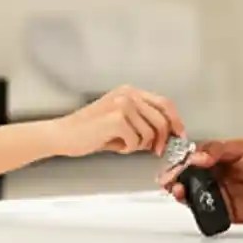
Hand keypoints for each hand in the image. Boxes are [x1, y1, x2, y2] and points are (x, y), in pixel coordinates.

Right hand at [50, 85, 185, 157]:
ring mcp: (122, 104)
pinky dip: (127, 148)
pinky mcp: (116, 118)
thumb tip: (166, 135)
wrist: (63, 134)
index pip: (164, 103)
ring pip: (149, 133)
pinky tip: (113, 144)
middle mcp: (127, 94)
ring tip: (121, 143)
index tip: (179, 134)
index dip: (175, 120)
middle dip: (162, 139)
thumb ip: (143, 122)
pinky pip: (136, 141)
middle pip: (161, 118)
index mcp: (130, 91)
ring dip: (139, 145)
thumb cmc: (89, 131)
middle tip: (155, 150)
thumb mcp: (120, 121)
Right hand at [159, 138, 242, 224]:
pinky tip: (194, 204)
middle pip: (190, 180)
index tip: (173, 167)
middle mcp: (219, 177)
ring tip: (179, 191)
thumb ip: (218, 151)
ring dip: (184, 194)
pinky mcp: (229, 212)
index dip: (181, 164)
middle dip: (177, 180)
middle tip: (171, 181)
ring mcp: (223, 195)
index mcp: (220, 159)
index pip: (193, 161)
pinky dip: (199, 209)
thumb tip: (197, 157)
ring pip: (196, 196)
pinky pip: (209, 212)